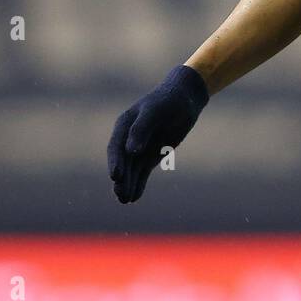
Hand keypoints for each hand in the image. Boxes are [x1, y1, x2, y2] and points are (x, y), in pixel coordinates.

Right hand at [107, 64, 208, 203]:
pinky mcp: (150, 156)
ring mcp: (138, 149)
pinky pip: (142, 173)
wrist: (185, 100)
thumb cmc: (169, 101)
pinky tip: (135, 198)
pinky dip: (138, 184)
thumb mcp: (156, 111)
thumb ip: (141, 129)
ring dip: (127, 185)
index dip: (115, 162)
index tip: (115, 176)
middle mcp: (127, 139)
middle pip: (122, 162)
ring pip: (130, 170)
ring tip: (125, 200)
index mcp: (124, 125)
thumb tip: (131, 151)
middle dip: (121, 178)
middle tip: (120, 194)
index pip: (116, 147)